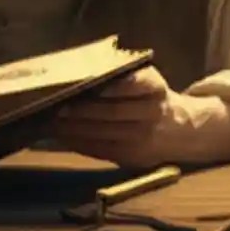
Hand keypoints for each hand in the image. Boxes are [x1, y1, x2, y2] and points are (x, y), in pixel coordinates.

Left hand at [49, 66, 229, 167]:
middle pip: (111, 112)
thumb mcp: (144, 77)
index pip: (131, 85)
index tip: (82, 84)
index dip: (108, 86)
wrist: (179, 129)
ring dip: (72, 129)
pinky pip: (99, 150)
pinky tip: (60, 135)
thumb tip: (78, 72)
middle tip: (52, 104)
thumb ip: (120, 74)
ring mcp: (142, 139)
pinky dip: (77, 142)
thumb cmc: (149, 96)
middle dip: (79, 110)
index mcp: (155, 87)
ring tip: (50, 121)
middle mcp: (151, 113)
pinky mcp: (131, 158)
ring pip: (102, 133)